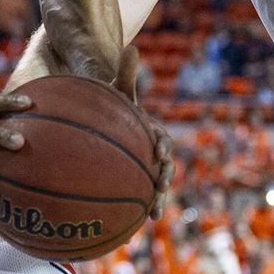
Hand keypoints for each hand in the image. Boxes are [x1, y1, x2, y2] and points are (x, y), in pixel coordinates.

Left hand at [113, 46, 173, 220]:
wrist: (107, 122)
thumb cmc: (114, 105)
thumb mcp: (120, 89)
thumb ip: (126, 73)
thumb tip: (131, 47)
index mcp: (153, 131)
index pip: (163, 139)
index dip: (163, 146)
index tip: (158, 152)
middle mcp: (152, 152)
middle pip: (164, 167)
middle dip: (165, 178)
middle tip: (161, 185)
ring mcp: (144, 169)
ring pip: (154, 187)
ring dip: (156, 200)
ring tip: (154, 214)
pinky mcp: (134, 182)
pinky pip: (137, 197)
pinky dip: (136, 210)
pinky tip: (129, 226)